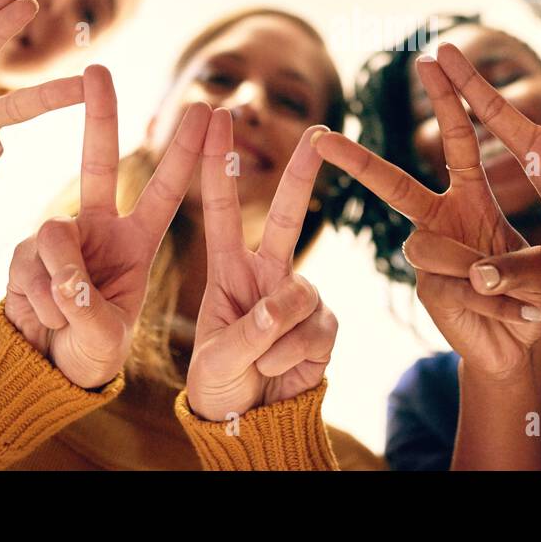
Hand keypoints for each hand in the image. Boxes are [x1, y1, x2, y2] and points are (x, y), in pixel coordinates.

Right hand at [5, 65, 209, 387]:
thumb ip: (86, 309)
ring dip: (63, 287)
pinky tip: (45, 318)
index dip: (185, 153)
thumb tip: (60, 277)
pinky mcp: (23, 253)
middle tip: (98, 68)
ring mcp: (57, 238)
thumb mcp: (105, 337)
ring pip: (55, 237)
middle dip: (99, 114)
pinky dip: (40, 301)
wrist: (43, 370)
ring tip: (69, 319)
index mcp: (137, 241)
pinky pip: (30, 266)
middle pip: (96, 163)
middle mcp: (97, 229)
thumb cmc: (90, 351)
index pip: (165, 189)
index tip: (205, 110)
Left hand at [186, 112, 338, 420]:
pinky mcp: (325, 324)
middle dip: (300, 175)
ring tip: (257, 364)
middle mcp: (267, 273)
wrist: (254, 423)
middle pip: (288, 216)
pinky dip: (292, 358)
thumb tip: (279, 309)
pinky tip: (281, 372)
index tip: (216, 118)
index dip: (217, 165)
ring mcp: (300, 297)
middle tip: (315, 133)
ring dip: (273, 338)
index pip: (222, 210)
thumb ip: (244, 335)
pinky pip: (315, 331)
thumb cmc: (221, 383)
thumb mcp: (215, 361)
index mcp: (228, 269)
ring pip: (297, 297)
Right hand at [316, 58, 540, 378]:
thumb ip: (514, 264)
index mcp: (472, 198)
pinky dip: (493, 301)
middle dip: (360, 161)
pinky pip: (454, 285)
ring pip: (431, 248)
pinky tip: (515, 313)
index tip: (429, 59)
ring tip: (521, 296)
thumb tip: (476, 273)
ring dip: (485, 273)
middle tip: (324, 139)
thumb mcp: (540, 269)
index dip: (447, 100)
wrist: (519, 347)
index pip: (459, 140)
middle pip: (395, 185)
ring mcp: (429, 256)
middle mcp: (443, 220)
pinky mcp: (427, 289)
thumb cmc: (532, 296)